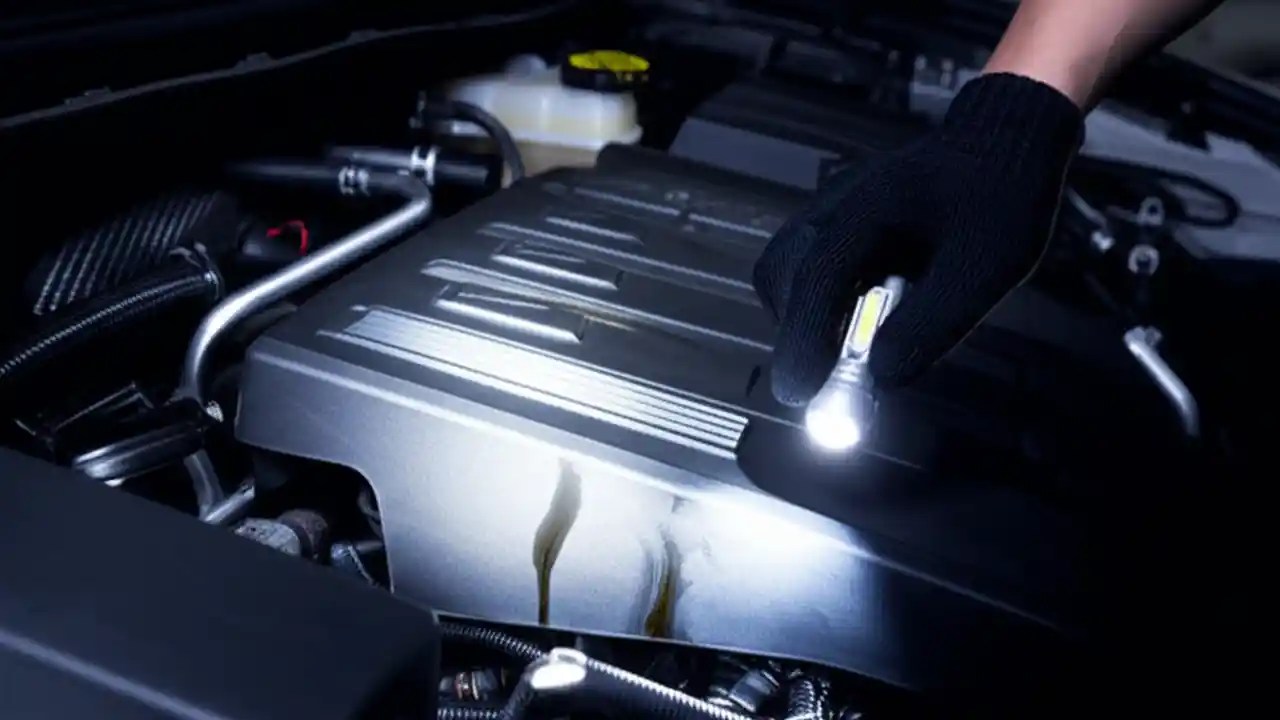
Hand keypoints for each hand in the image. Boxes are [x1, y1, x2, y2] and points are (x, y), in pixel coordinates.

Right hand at [753, 73, 1082, 405]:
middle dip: (799, 332)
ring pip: (790, 273)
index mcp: (871, 209)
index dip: (803, 341)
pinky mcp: (842, 224)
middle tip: (828, 378)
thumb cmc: (1001, 196)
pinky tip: (867, 317)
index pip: (815, 280)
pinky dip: (825, 304)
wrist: (1006, 140)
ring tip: (854, 348)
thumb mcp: (982, 270)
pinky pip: (811, 268)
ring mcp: (834, 211)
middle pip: (783, 275)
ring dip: (809, 319)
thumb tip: (881, 376)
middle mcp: (839, 206)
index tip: (799, 394)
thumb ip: (930, 325)